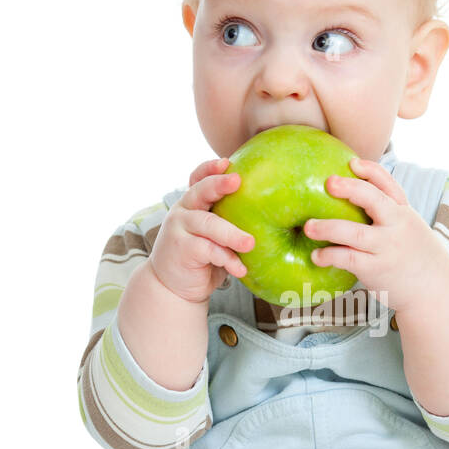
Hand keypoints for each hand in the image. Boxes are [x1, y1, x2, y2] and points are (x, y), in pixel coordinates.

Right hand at [148, 157, 254, 304]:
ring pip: (207, 224)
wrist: (174, 286)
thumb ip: (231, 221)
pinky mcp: (181, 250)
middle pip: (200, 192)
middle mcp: (183, 211)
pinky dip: (226, 259)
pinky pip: (207, 250)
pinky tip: (240, 269)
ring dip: (231, 233)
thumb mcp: (215, 235)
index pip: (199, 178)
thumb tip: (275, 212)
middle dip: (218, 184)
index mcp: (193, 203)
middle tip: (238, 181)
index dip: (210, 168)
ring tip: (250, 243)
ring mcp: (179, 229)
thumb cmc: (203, 257)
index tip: (227, 161)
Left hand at [303, 156, 448, 313]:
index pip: (389, 184)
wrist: (435, 291)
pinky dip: (329, 256)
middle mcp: (397, 226)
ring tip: (308, 227)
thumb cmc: (416, 258)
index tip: (352, 162)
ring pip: (354, 232)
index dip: (370, 170)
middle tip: (328, 183)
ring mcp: (387, 247)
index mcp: (404, 213)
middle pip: (374, 200)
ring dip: (328, 228)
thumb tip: (354, 198)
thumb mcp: (410, 229)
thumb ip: (389, 214)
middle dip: (350, 188)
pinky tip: (316, 256)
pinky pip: (348, 258)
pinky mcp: (376, 269)